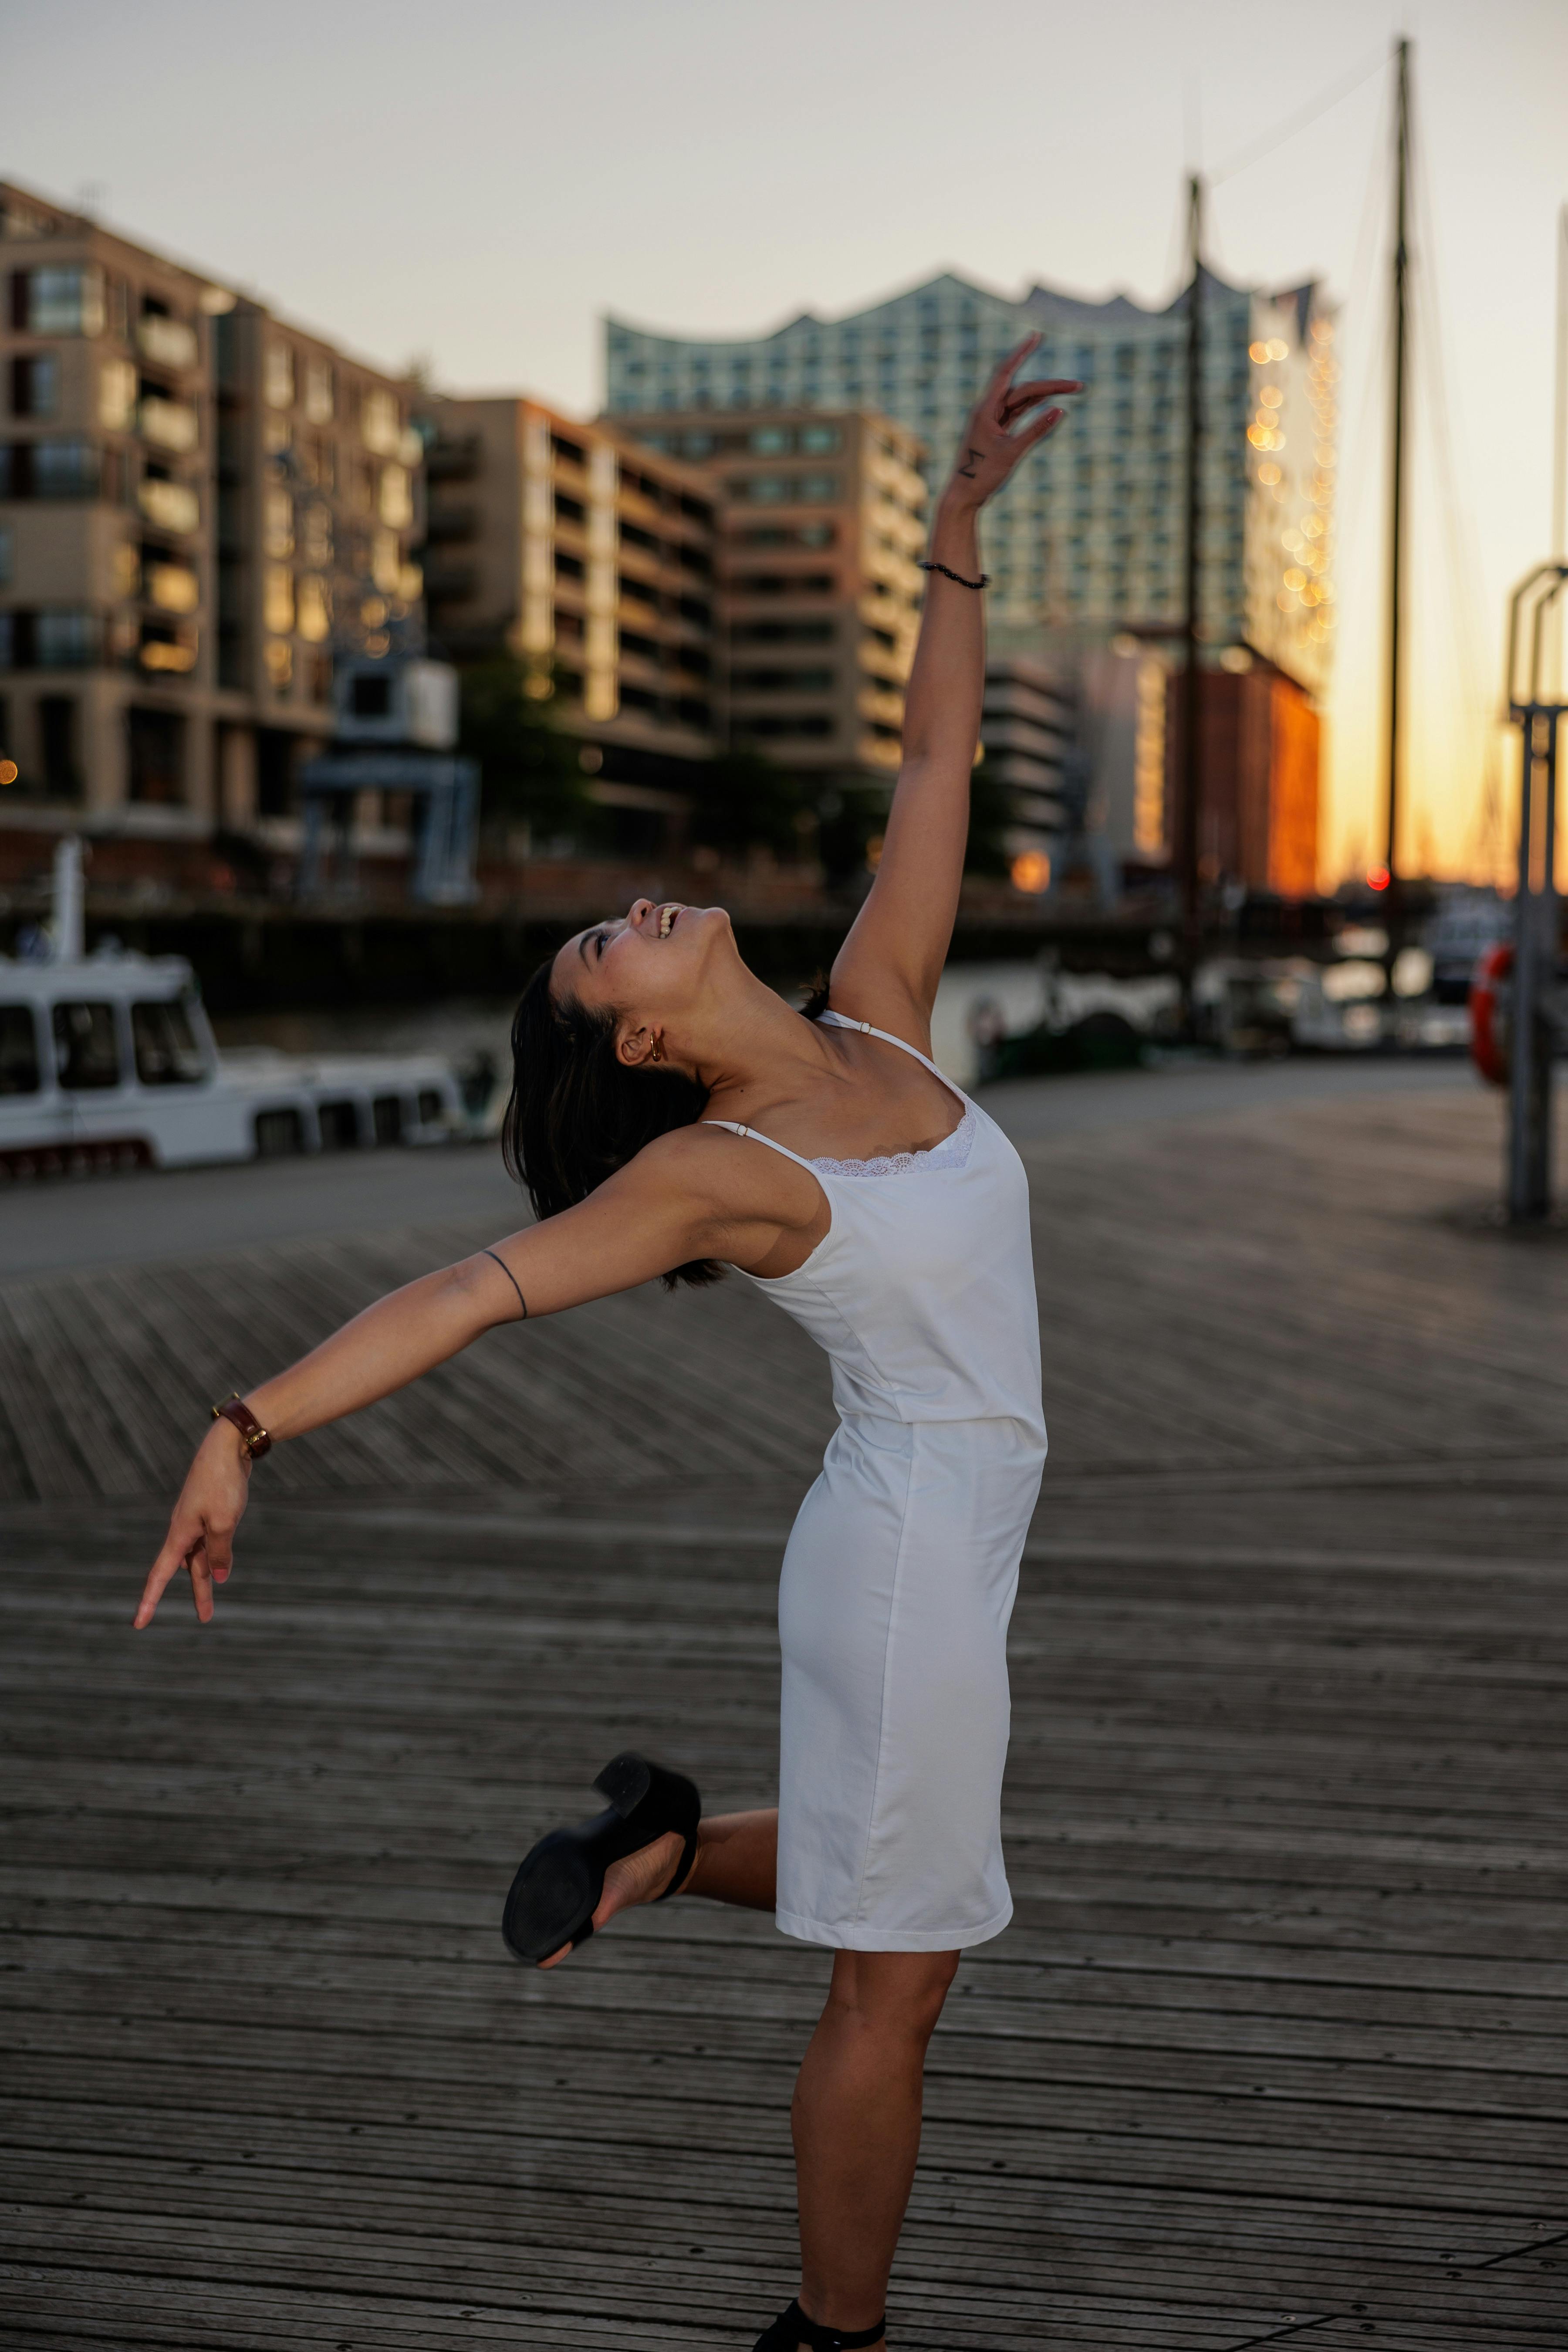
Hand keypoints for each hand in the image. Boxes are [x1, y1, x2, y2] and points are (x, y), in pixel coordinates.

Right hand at [134, 1420, 252, 1628]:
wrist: (228, 1446)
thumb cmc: (223, 1483)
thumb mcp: (224, 1523)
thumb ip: (220, 1552)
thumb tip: (219, 1577)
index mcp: (179, 1534)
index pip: (159, 1575)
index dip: (149, 1601)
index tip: (139, 1624)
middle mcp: (184, 1529)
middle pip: (188, 1569)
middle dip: (197, 1593)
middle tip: (205, 1618)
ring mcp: (198, 1519)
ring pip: (201, 1556)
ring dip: (207, 1577)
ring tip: (209, 1604)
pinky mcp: (211, 1510)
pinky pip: (210, 1540)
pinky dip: (214, 1555)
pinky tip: (216, 1565)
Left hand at [942, 334, 1080, 510]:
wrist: (964, 496)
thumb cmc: (982, 476)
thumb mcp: (1012, 453)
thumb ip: (1036, 431)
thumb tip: (1060, 411)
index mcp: (985, 410)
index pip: (1006, 373)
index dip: (1022, 353)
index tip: (1036, 336)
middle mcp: (987, 410)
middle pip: (1022, 389)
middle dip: (1050, 386)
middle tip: (1078, 386)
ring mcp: (992, 420)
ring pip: (1022, 401)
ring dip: (1045, 395)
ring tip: (1072, 391)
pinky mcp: (997, 432)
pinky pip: (1018, 413)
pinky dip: (1034, 408)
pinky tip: (1051, 403)